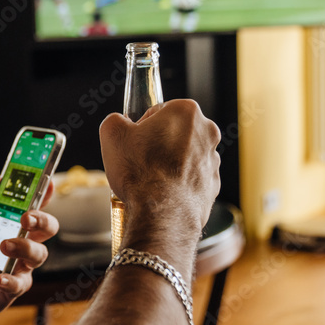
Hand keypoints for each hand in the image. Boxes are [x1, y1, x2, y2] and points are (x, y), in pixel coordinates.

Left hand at [0, 176, 59, 321]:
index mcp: (11, 222)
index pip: (35, 205)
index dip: (44, 193)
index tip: (46, 183)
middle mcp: (22, 241)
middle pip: (48, 227)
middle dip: (42, 220)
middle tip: (25, 218)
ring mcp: (21, 264)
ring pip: (40, 254)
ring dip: (24, 247)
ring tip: (3, 246)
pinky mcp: (16, 286)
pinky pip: (21, 282)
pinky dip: (10, 280)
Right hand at [100, 99, 220, 253]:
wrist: (162, 214)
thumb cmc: (140, 172)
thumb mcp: (111, 134)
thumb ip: (115, 120)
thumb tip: (119, 123)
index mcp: (186, 111)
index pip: (158, 111)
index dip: (142, 127)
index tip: (134, 142)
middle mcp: (207, 132)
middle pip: (174, 132)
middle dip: (158, 144)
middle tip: (139, 161)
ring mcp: (213, 160)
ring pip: (184, 156)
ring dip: (168, 164)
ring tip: (149, 180)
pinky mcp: (213, 184)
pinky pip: (190, 178)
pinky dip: (178, 183)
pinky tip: (162, 193)